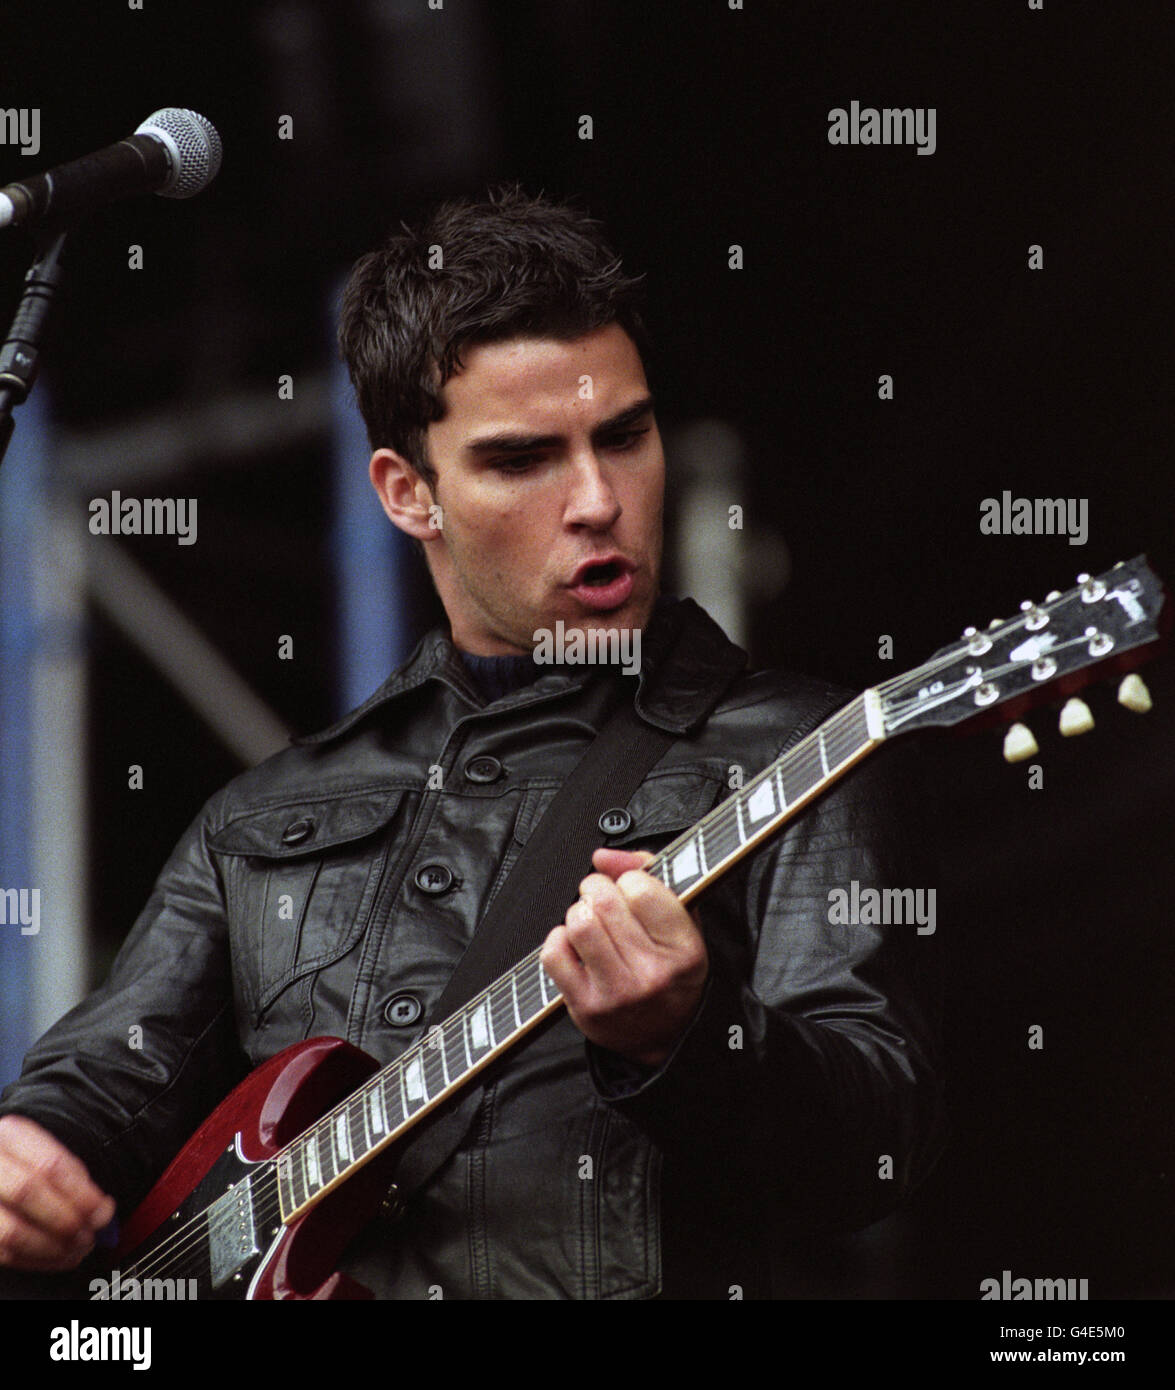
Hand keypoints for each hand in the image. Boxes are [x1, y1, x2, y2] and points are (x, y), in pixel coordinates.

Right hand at [0, 1115, 115, 1269]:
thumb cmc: (27, 1162)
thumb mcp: (47, 1151)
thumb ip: (73, 1176)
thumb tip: (101, 1211)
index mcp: (11, 1134)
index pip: (50, 1164)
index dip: (81, 1193)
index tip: (103, 1212)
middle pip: (27, 1192)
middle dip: (65, 1219)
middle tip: (90, 1234)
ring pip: (10, 1230)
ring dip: (51, 1247)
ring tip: (77, 1249)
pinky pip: (2, 1253)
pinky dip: (35, 1260)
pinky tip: (58, 1257)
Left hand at [541, 847, 707, 1066]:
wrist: (666, 1037)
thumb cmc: (672, 972)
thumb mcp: (681, 922)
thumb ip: (650, 874)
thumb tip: (604, 857)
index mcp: (684, 948)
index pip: (641, 888)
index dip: (630, 880)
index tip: (631, 891)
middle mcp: (653, 973)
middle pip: (604, 901)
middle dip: (597, 890)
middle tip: (603, 900)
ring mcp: (617, 993)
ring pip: (578, 924)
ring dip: (578, 913)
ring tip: (591, 922)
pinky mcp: (585, 1008)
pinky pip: (554, 954)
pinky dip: (559, 941)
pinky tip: (576, 947)